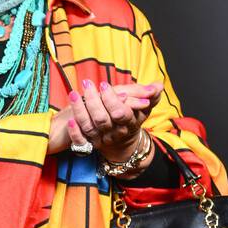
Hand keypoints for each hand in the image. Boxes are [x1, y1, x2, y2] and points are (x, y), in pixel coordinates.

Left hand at [47, 79, 163, 158]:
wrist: (123, 140)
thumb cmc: (132, 116)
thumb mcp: (144, 104)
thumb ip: (150, 94)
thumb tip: (158, 86)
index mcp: (129, 122)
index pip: (121, 113)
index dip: (112, 100)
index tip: (103, 84)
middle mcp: (115, 132)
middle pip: (103, 120)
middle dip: (94, 101)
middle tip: (87, 84)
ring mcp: (101, 139)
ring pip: (89, 127)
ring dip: (80, 110)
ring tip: (73, 93)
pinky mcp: (90, 144)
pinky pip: (81, 142)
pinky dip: (75, 133)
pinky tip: (70, 120)